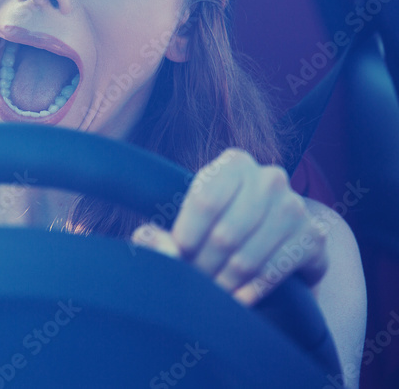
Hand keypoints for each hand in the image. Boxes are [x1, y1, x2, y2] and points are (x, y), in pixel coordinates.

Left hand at [131, 148, 328, 305]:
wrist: (273, 242)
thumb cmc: (217, 227)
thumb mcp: (188, 225)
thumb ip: (162, 235)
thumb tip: (151, 241)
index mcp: (234, 163)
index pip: (204, 201)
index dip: (185, 235)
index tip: (175, 256)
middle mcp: (270, 178)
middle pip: (225, 233)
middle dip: (203, 266)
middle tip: (192, 283)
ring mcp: (296, 207)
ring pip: (247, 257)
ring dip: (223, 283)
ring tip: (210, 294)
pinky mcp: (313, 238)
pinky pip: (274, 272)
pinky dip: (250, 291)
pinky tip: (237, 301)